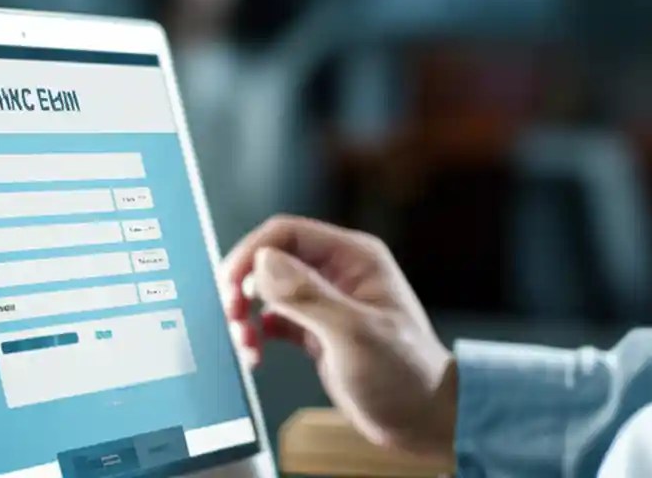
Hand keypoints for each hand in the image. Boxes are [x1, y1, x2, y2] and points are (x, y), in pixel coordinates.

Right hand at [219, 216, 456, 458]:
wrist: (423, 418)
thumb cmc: (405, 375)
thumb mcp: (355, 334)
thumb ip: (309, 297)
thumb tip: (264, 262)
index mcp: (354, 257)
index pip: (287, 233)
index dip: (251, 254)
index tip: (228, 287)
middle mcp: (339, 272)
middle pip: (272, 259)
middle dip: (243, 286)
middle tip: (231, 318)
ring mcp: (327, 301)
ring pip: (268, 290)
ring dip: (246, 313)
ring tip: (245, 345)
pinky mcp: (318, 330)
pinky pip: (274, 320)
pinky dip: (257, 334)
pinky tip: (255, 354)